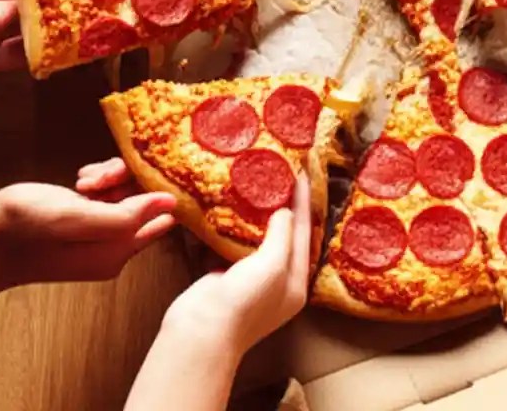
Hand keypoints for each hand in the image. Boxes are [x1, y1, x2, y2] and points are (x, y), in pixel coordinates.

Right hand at [0, 159, 176, 288]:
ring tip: (82, 180)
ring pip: (123, 192)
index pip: (161, 219)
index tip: (148, 169)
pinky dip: (96, 180)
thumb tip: (169, 204)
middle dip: (125, 182)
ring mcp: (97, 232)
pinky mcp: (81, 218)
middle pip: (142, 202)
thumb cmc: (26, 231)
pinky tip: (78, 180)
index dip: (158, 191)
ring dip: (108, 178)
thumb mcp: (77, 218)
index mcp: (118, 252)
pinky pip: (105, 193)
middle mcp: (113, 245)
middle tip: (93, 181)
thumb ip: (126, 215)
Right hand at [160, 173, 309, 354]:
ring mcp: (251, 280)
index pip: (305, 234)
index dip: (305, 203)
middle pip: (287, 236)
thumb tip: (285, 211)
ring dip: (261, 214)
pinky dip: (237, 226)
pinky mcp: (226, 276)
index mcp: (296, 282)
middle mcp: (278, 281)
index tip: (303, 173)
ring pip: (261, 239)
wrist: (201, 332)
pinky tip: (234, 207)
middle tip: (285, 176)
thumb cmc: (243, 302)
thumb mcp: (273, 266)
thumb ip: (282, 236)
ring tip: (261, 185)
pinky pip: (237, 246)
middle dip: (287, 207)